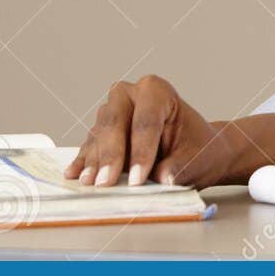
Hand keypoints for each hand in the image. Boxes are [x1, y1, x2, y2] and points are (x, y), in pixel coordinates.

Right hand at [63, 74, 236, 187]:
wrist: (196, 149)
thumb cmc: (198, 148)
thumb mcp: (196, 160)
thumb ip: (178, 168)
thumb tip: (163, 179)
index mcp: (159, 92)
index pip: (146, 121)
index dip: (141, 151)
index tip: (137, 179)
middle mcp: (132, 94)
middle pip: (115, 120)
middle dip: (111, 153)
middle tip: (106, 182)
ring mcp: (114, 110)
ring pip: (99, 132)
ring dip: (95, 159)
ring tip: (91, 183)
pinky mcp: (103, 130)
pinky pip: (90, 144)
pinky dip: (85, 161)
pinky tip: (77, 175)